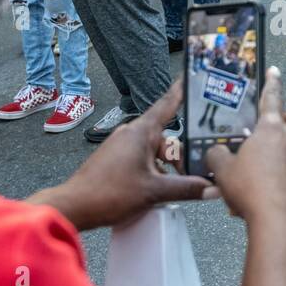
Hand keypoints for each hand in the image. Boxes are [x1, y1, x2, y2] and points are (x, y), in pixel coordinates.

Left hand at [27, 83, 209, 230]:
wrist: (75, 206)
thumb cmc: (109, 193)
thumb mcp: (155, 191)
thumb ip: (186, 189)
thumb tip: (210, 189)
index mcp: (141, 132)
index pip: (166, 106)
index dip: (180, 92)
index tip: (189, 78)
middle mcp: (131, 134)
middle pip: (165, 138)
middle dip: (179, 158)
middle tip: (190, 176)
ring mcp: (121, 146)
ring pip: (154, 150)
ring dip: (165, 167)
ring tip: (169, 187)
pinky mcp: (115, 158)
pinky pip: (141, 158)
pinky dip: (153, 170)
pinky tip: (155, 189)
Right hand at [206, 67, 285, 226]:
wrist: (277, 219)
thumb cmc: (250, 189)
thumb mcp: (222, 170)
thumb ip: (217, 156)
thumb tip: (216, 153)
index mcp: (271, 129)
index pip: (273, 97)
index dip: (273, 82)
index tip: (274, 72)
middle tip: (285, 120)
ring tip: (268, 164)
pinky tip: (270, 187)